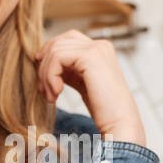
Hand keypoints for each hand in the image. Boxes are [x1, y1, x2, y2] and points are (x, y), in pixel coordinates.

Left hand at [35, 31, 145, 145]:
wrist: (120, 123)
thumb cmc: (104, 110)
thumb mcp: (82, 83)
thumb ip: (69, 70)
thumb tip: (44, 62)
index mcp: (100, 50)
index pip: (67, 39)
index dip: (49, 54)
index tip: (42, 77)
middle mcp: (100, 45)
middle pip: (59, 42)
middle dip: (45, 65)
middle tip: (44, 90)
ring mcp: (96, 49)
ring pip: (55, 51)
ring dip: (46, 75)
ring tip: (51, 97)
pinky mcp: (90, 56)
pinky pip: (57, 58)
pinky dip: (50, 77)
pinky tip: (56, 94)